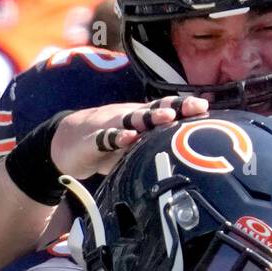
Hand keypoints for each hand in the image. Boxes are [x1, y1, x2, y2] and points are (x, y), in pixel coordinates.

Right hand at [50, 94, 209, 178]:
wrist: (64, 144)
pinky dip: (117, 136)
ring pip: (133, 118)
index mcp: (140, 118)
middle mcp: (128, 117)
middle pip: (155, 109)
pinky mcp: (93, 140)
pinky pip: (106, 137)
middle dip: (176, 107)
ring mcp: (110, 125)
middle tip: (197, 106)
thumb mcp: (133, 148)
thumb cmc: (106, 146)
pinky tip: (128, 138)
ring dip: (150, 117)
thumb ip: (153, 149)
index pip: (166, 108)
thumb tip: (184, 163)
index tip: (207, 107)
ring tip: (167, 117)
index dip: (185, 107)